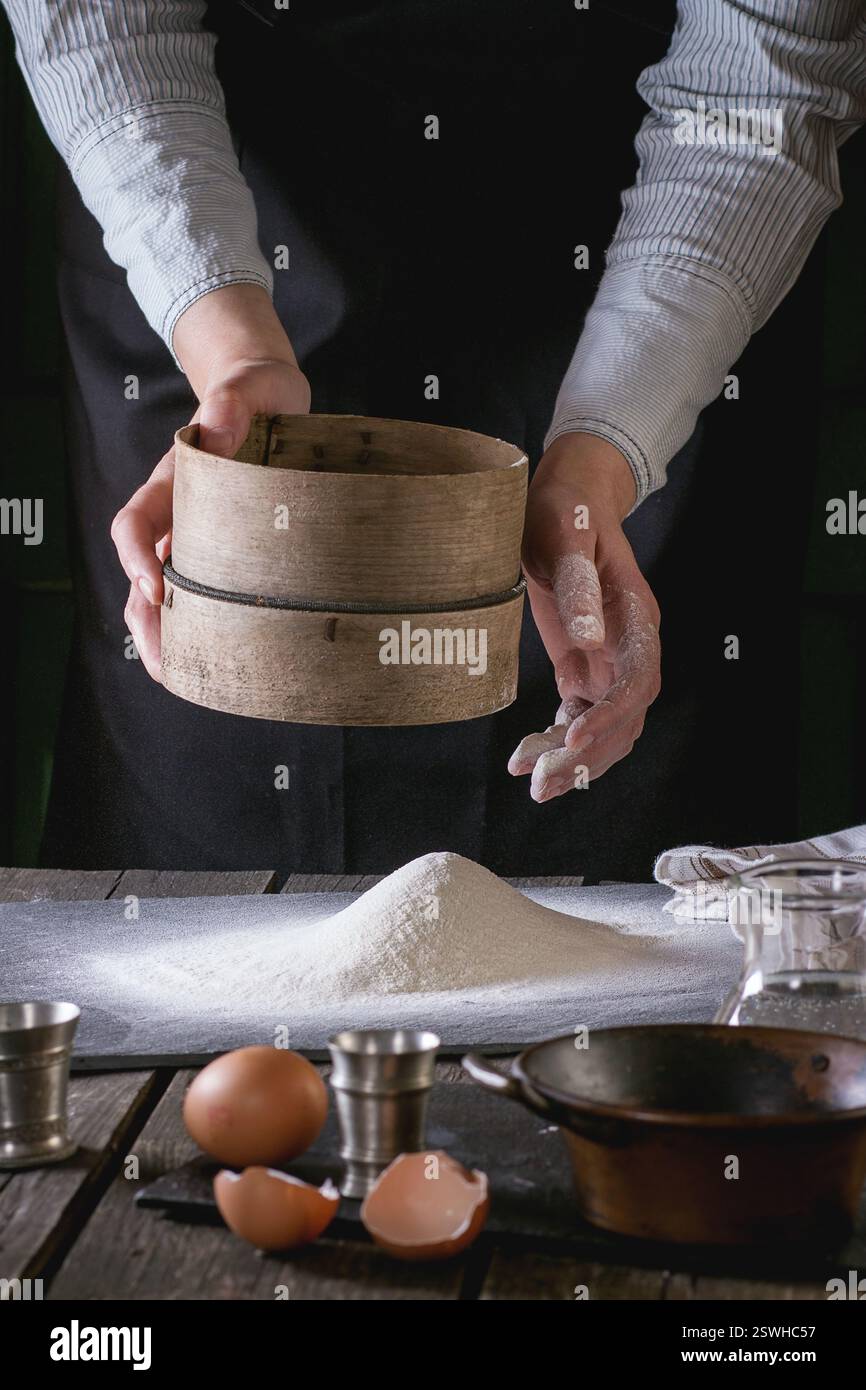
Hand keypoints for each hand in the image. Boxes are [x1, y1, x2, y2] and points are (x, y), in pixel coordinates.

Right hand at [110, 285, 310, 680]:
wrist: (268, 393)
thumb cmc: (259, 392)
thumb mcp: (253, 386)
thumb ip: (231, 401)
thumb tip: (214, 431)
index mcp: (175, 478)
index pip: (137, 520)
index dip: (136, 555)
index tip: (154, 586)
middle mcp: (178, 512)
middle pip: (143, 572)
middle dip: (145, 619)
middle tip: (163, 663)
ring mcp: (197, 534)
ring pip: (166, 592)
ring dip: (167, 635)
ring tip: (182, 678)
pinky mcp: (224, 550)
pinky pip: (203, 593)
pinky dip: (202, 627)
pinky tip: (217, 659)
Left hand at [509, 432, 660, 800]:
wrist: (561, 500)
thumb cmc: (564, 512)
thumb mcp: (565, 538)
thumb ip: (579, 586)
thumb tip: (588, 640)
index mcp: (636, 618)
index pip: (638, 682)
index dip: (611, 716)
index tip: (573, 740)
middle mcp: (629, 647)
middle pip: (624, 718)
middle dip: (588, 756)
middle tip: (543, 784)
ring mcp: (607, 660)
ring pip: (603, 726)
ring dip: (574, 760)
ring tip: (535, 784)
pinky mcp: (583, 665)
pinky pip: (578, 715)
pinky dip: (557, 741)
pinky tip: (528, 757)